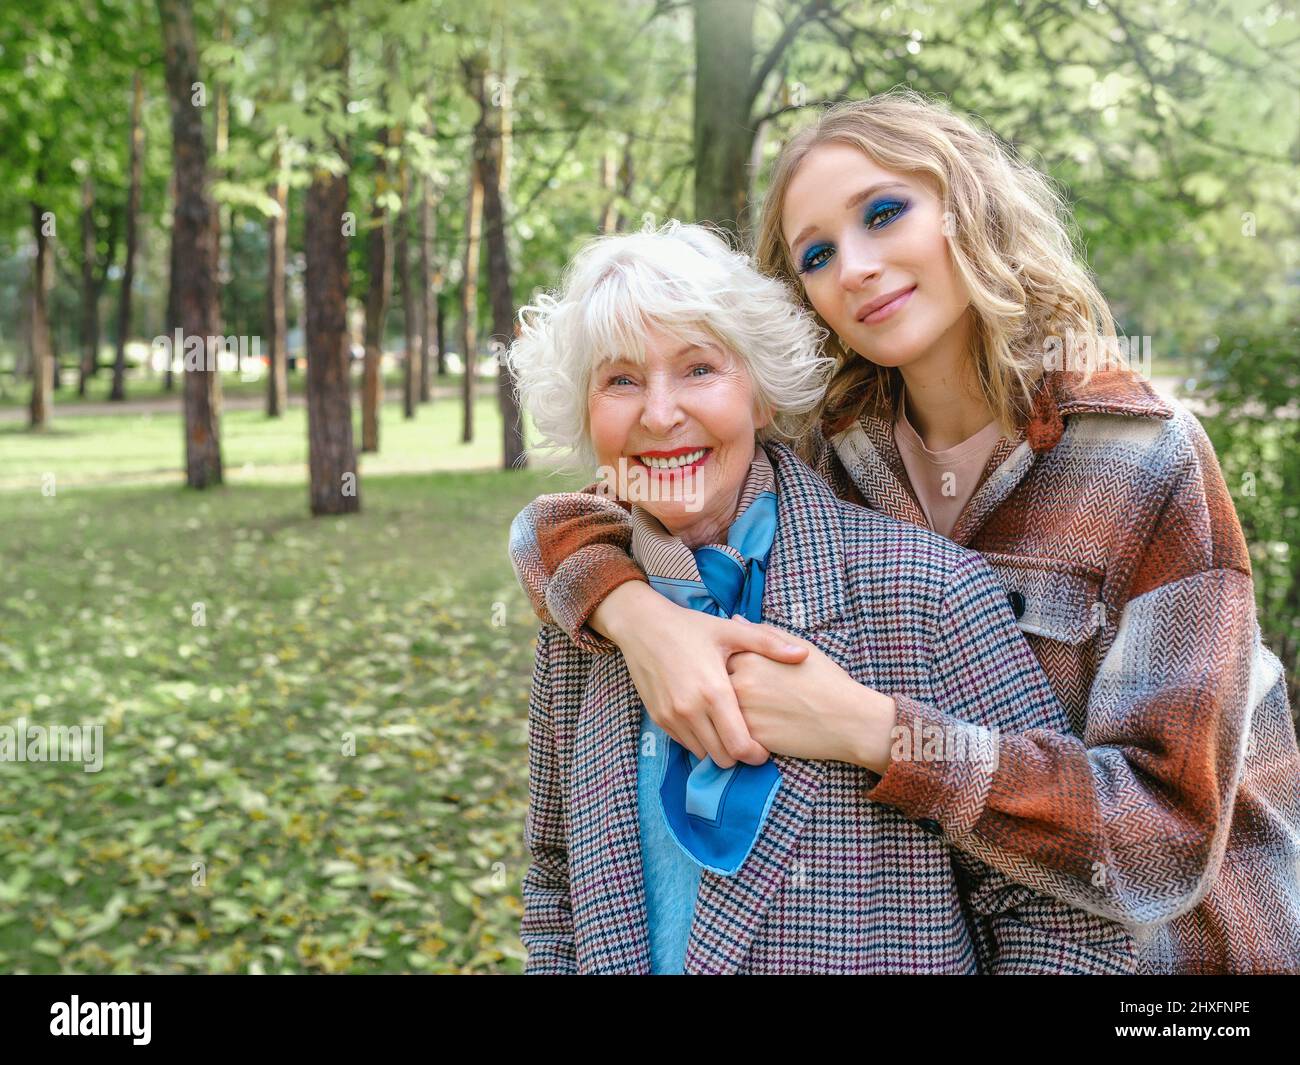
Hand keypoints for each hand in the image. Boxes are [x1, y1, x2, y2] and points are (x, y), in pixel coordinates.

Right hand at [591, 581, 808, 767]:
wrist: (642, 626)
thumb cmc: (690, 627)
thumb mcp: (730, 631)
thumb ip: (769, 644)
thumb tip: (803, 656)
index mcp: (714, 692)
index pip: (739, 746)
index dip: (755, 755)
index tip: (764, 749)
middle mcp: (691, 710)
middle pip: (723, 757)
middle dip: (739, 755)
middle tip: (749, 741)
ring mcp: (672, 716)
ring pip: (703, 754)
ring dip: (718, 749)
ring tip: (729, 731)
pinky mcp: (659, 718)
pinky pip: (685, 743)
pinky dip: (699, 740)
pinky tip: (708, 722)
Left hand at [727, 628, 897, 769]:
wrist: (847, 719)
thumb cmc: (825, 680)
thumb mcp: (797, 646)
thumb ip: (762, 634)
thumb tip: (734, 620)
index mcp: (749, 656)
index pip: (720, 658)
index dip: (731, 666)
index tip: (747, 673)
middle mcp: (740, 682)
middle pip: (716, 685)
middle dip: (728, 690)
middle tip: (755, 696)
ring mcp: (742, 712)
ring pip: (721, 711)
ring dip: (729, 712)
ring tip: (760, 712)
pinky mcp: (749, 738)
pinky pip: (732, 732)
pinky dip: (739, 731)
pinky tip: (761, 727)